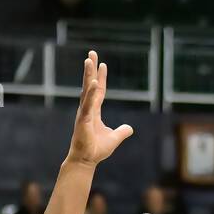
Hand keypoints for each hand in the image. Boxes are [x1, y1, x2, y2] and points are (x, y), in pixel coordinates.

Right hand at [66, 50, 133, 167]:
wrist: (86, 160)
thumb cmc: (96, 150)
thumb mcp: (114, 138)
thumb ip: (122, 131)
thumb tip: (130, 128)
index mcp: (94, 111)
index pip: (99, 91)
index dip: (101, 77)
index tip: (102, 64)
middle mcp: (88, 109)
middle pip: (90, 85)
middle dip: (91, 69)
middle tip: (91, 54)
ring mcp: (84, 113)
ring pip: (87, 90)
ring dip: (88, 75)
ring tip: (89, 60)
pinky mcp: (83, 120)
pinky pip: (88, 104)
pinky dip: (91, 93)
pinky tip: (93, 83)